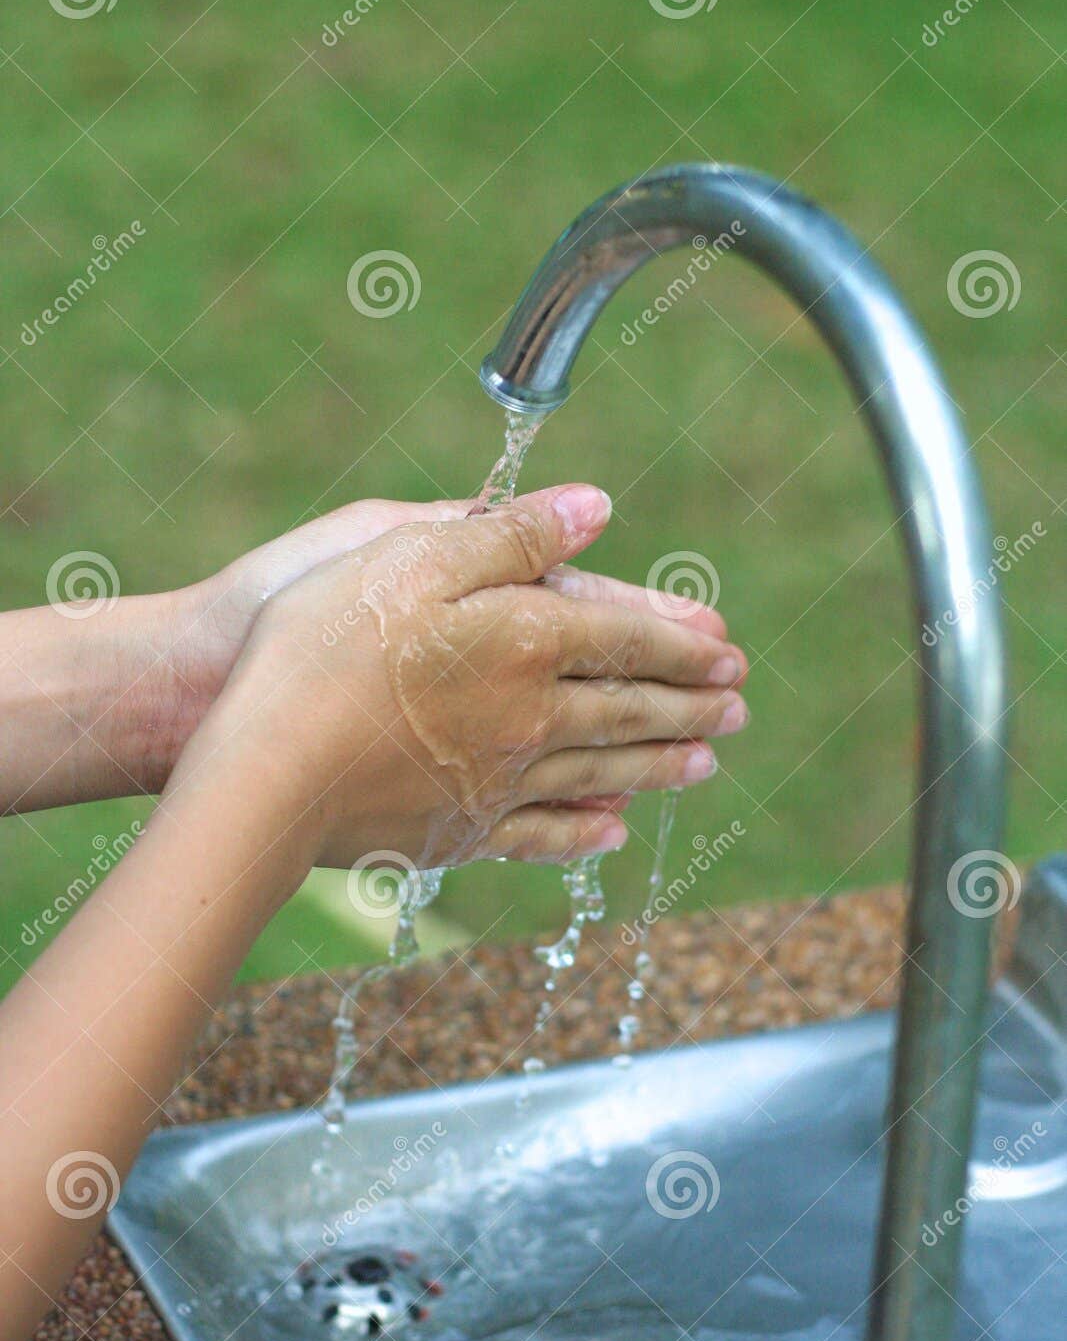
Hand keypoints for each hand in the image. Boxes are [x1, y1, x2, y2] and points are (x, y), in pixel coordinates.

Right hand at [167, 485, 748, 872]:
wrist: (262, 769)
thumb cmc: (321, 647)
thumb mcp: (411, 555)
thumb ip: (511, 534)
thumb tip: (596, 507)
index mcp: (524, 641)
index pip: (625, 638)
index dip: (681, 641)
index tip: (729, 649)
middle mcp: (528, 718)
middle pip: (628, 709)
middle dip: (689, 706)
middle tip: (737, 707)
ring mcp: (497, 783)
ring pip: (602, 772)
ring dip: (661, 765)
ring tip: (706, 765)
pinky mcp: (458, 831)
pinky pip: (543, 833)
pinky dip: (586, 830)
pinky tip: (612, 831)